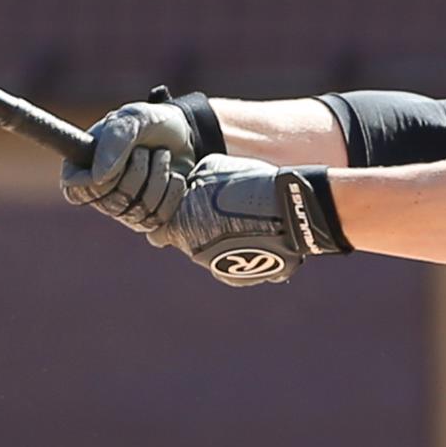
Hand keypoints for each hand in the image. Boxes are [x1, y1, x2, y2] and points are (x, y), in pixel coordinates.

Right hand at [61, 101, 195, 231]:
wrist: (184, 134)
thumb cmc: (151, 123)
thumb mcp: (134, 118)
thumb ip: (114, 140)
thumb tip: (98, 178)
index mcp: (83, 166)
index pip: (75, 191)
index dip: (98, 180)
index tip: (121, 159)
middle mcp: (100, 192)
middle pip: (109, 204)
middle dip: (136, 173)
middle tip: (145, 150)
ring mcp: (123, 209)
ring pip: (134, 213)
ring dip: (157, 179)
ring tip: (162, 156)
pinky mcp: (148, 218)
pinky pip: (156, 220)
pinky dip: (171, 194)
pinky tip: (175, 177)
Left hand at [149, 155, 347, 286]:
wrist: (288, 207)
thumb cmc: (246, 183)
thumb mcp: (210, 169)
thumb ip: (193, 183)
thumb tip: (191, 187)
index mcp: (179, 229)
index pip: (157, 234)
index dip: (169, 222)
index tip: (182, 212)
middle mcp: (195, 253)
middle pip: (189, 242)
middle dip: (199, 228)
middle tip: (221, 210)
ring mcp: (220, 269)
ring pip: (215, 254)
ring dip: (224, 240)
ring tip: (247, 219)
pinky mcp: (245, 278)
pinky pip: (239, 264)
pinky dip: (245, 252)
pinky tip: (261, 234)